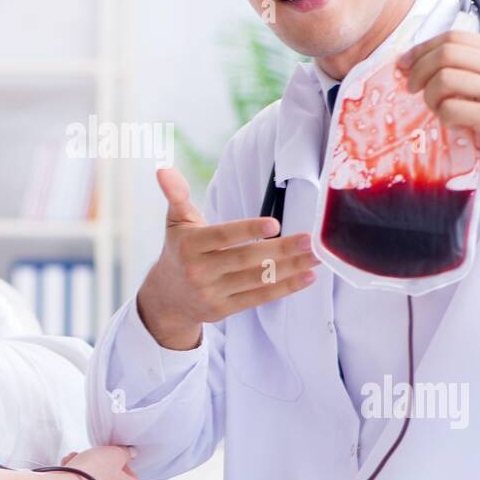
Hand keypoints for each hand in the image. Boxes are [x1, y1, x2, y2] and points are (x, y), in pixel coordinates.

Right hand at [59, 446, 139, 479]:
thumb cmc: (91, 475)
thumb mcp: (114, 453)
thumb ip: (125, 452)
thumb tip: (129, 454)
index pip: (132, 475)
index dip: (121, 462)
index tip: (112, 456)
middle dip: (100, 465)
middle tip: (93, 457)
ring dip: (86, 471)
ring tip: (76, 460)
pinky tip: (69, 470)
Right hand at [135, 166, 320, 349]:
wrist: (165, 298)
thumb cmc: (179, 251)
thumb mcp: (176, 222)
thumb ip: (176, 194)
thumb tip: (164, 169)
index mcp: (190, 245)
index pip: (223, 236)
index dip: (248, 230)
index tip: (275, 224)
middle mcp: (200, 271)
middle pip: (246, 259)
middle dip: (282, 250)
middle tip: (310, 240)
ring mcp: (212, 293)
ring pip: (257, 279)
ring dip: (291, 268)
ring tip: (316, 257)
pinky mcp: (224, 310)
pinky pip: (259, 298)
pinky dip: (285, 288)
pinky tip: (307, 277)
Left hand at [397, 31, 479, 225]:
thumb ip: (462, 69)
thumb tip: (411, 60)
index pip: (453, 37)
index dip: (422, 48)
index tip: (405, 64)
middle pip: (446, 53)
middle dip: (418, 70)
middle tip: (411, 89)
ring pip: (444, 79)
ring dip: (430, 97)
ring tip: (438, 110)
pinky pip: (450, 108)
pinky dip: (443, 117)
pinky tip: (454, 125)